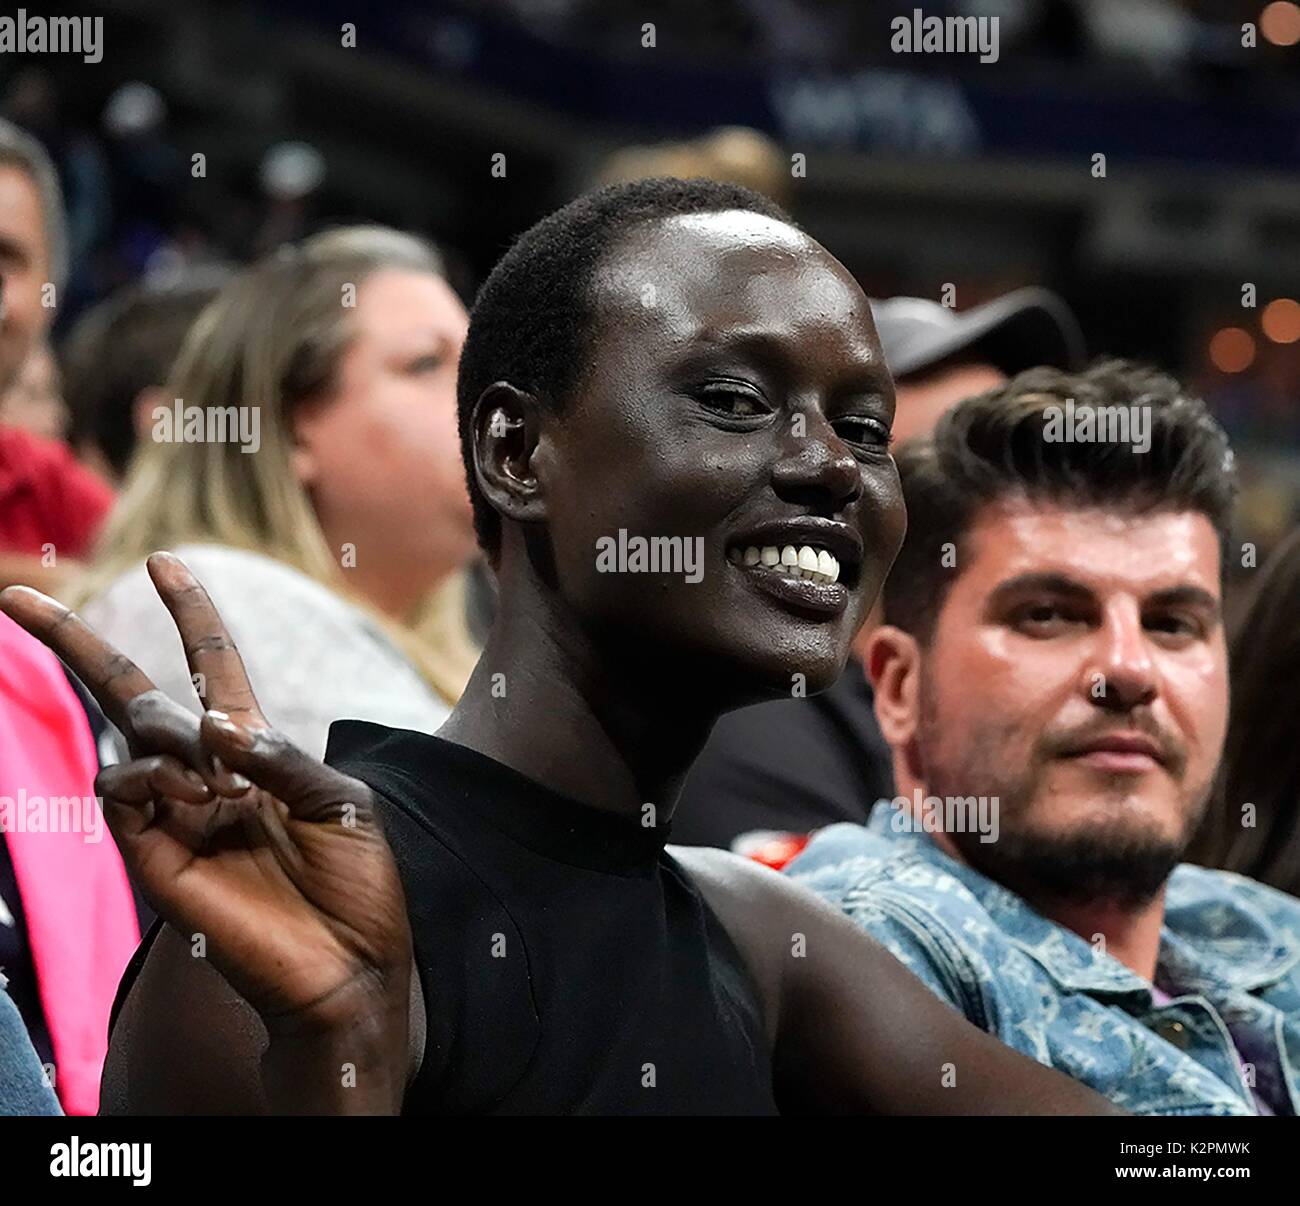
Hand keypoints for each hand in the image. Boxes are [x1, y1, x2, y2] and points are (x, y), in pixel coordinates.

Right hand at [0, 553, 411, 1061]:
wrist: (348, 965)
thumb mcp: (341, 802)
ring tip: (224, 787)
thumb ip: (282, 756)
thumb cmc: (357, 883)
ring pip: (134, 738)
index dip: (190, 613)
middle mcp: (207, 774)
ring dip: (174, 741)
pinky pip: (120, 791)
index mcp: (257, 752)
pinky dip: (152, 776)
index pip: (212, 667)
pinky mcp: (151, 854)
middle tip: (16, 595)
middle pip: (132, 694)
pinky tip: (199, 795)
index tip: (164, 562)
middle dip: (77, 642)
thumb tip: (213, 726)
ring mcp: (173, 813)